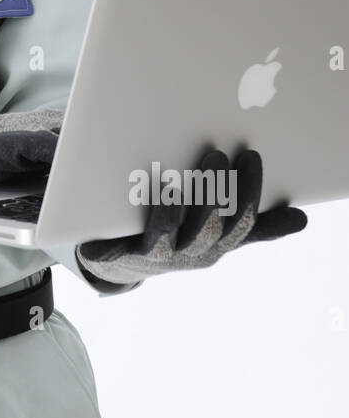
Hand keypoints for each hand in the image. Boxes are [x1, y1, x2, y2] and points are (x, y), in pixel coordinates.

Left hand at [76, 147, 306, 287]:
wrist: (116, 262)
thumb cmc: (170, 239)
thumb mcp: (213, 232)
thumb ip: (253, 225)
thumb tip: (301, 218)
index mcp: (216, 245)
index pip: (242, 221)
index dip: (250, 190)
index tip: (251, 155)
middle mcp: (195, 254)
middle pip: (218, 226)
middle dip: (224, 191)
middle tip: (222, 155)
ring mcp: (166, 257)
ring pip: (186, 232)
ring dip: (195, 199)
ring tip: (197, 166)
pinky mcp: (134, 255)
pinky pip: (148, 238)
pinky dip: (160, 213)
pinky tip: (162, 189)